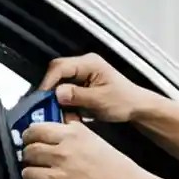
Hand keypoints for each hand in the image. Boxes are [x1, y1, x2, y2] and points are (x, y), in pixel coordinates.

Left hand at [21, 120, 155, 178]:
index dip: (30, 135)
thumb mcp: (94, 140)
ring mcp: (59, 168)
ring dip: (31, 170)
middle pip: (29, 147)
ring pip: (27, 167)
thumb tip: (58, 126)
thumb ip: (73, 132)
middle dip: (29, 154)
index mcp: (73, 133)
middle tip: (34, 158)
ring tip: (38, 173)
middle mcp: (64, 148)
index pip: (36, 129)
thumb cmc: (117, 168)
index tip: (30, 139)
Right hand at [38, 53, 157, 122]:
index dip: (48, 82)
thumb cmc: (124, 101)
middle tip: (45, 107)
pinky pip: (66, 92)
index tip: (41, 98)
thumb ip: (78, 96)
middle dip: (50, 91)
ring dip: (57, 99)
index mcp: (89, 63)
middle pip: (57, 73)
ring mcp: (82, 75)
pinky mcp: (81, 85)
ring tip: (60, 114)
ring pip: (59, 84)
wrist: (136, 107)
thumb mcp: (100, 100)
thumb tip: (57, 93)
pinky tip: (69, 115)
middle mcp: (84, 65)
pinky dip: (65, 104)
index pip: (60, 67)